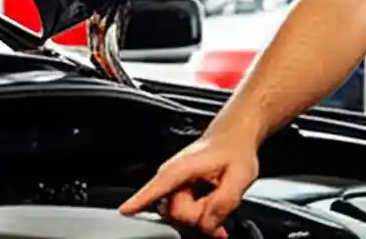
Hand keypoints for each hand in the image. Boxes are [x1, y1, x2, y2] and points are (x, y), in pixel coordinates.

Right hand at [118, 131, 260, 237]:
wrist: (234, 139)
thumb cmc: (235, 150)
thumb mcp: (241, 175)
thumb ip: (225, 202)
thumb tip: (208, 225)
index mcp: (181, 169)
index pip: (156, 187)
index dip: (141, 200)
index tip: (124, 210)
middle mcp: (170, 178)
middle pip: (178, 213)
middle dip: (201, 213)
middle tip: (221, 197)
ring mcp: (173, 186)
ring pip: (183, 216)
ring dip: (203, 214)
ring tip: (220, 197)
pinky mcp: (178, 194)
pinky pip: (185, 214)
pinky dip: (201, 219)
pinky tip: (216, 222)